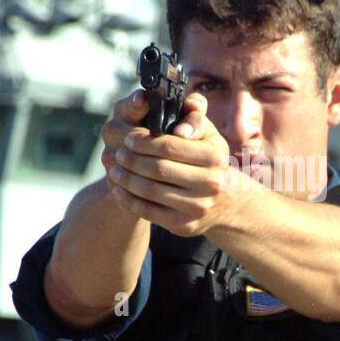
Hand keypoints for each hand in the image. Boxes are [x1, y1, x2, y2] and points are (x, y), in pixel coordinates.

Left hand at [99, 89, 209, 213]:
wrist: (225, 201)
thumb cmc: (209, 158)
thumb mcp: (209, 133)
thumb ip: (195, 116)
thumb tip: (180, 127)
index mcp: (215, 156)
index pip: (170, 147)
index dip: (144, 142)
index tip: (128, 138)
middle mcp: (211, 183)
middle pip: (158, 169)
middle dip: (132, 160)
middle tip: (117, 153)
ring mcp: (197, 206)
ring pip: (150, 191)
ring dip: (126, 179)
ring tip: (114, 169)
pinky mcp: (184, 225)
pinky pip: (148, 211)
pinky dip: (128, 199)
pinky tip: (118, 189)